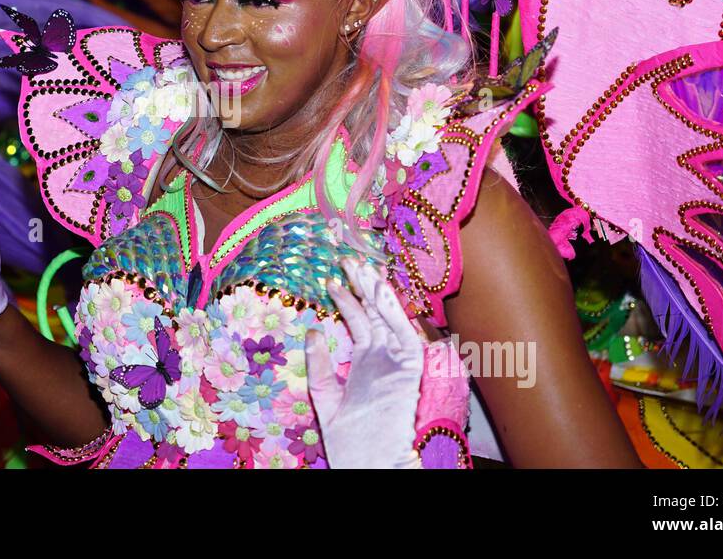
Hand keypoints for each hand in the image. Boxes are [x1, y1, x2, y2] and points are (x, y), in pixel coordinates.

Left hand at [306, 259, 424, 468]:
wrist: (370, 464)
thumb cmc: (349, 440)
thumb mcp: (324, 395)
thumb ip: (319, 364)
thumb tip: (312, 329)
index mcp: (365, 363)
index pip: (358, 322)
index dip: (345, 299)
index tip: (330, 278)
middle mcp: (383, 358)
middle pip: (374, 313)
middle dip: (362, 285)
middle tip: (347, 259)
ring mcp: (397, 362)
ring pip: (389, 318)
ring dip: (377, 291)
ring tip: (361, 266)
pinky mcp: (409, 370)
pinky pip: (404, 334)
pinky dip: (394, 311)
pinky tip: (382, 290)